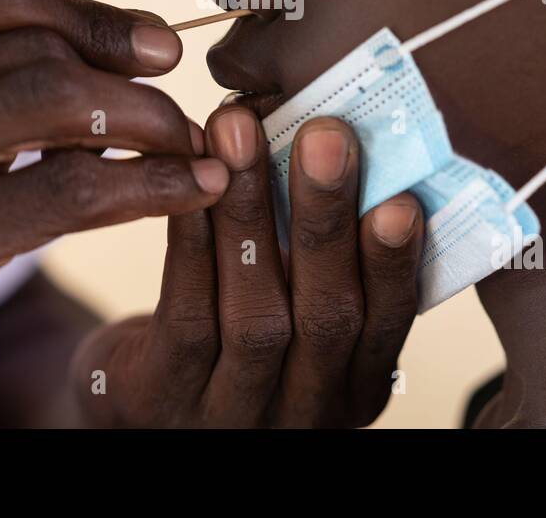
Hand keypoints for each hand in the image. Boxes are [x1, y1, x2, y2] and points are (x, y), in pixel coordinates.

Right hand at [0, 0, 228, 427]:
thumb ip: (5, 77)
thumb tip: (146, 38)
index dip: (93, 16)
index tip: (162, 50)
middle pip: (36, 52)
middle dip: (133, 83)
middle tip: (184, 122)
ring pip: (56, 105)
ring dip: (150, 125)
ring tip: (192, 153)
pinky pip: (68, 190)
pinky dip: (147, 184)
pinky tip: (190, 192)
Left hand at [71, 107, 423, 426]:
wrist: (145, 413)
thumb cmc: (234, 337)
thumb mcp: (298, 314)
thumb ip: (326, 260)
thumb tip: (340, 143)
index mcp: (354, 385)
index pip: (388, 323)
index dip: (395, 263)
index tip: (400, 198)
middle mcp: (304, 411)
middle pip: (328, 316)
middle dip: (327, 219)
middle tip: (325, 136)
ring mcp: (233, 413)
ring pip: (255, 315)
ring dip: (250, 214)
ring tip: (239, 132)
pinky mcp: (164, 398)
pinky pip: (186, 314)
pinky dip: (192, 243)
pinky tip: (190, 187)